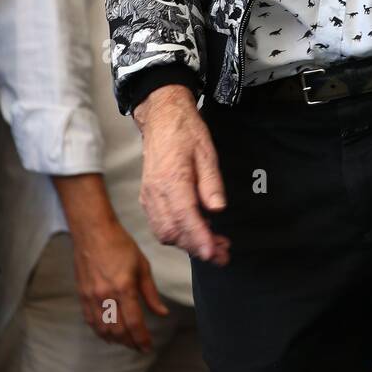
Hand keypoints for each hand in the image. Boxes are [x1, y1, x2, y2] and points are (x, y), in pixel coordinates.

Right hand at [70, 218, 169, 351]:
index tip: (148, 347)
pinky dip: (100, 331)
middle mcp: (106, 296)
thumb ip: (151, 293)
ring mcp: (91, 298)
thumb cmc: (121, 245)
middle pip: (118, 330)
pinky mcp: (82, 296)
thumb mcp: (142, 266)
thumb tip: (162, 313)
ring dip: (116, 340)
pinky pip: (90, 321)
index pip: (134, 323)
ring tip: (126, 342)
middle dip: (130, 343)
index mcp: (124, 288)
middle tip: (139, 347)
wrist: (93, 232)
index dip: (142, 339)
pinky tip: (108, 333)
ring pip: (103, 329)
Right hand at [133, 84, 230, 266]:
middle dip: (197, 247)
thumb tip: (217, 209)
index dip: (199, 238)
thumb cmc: (185, 131)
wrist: (162, 118)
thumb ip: (211, 183)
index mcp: (171, 179)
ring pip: (165, 232)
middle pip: (173, 231)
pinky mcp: (149, 197)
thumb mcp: (207, 152)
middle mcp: (156, 192)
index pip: (185, 217)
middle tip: (222, 254)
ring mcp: (149, 196)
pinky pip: (160, 224)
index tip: (213, 253)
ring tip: (215, 246)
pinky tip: (197, 232)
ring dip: (189, 244)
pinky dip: (178, 234)